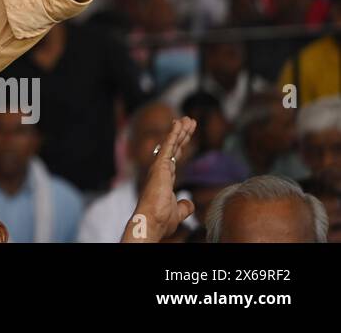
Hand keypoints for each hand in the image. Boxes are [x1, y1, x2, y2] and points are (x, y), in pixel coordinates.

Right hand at [123, 116, 195, 242]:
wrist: (151, 221)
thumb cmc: (160, 220)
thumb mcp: (178, 212)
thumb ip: (184, 206)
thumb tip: (189, 203)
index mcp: (165, 179)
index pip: (175, 157)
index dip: (181, 145)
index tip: (187, 134)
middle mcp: (161, 170)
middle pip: (174, 148)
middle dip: (183, 134)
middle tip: (189, 121)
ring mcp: (159, 167)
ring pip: (172, 144)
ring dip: (180, 131)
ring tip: (188, 119)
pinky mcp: (160, 166)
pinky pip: (168, 146)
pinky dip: (173, 134)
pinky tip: (178, 124)